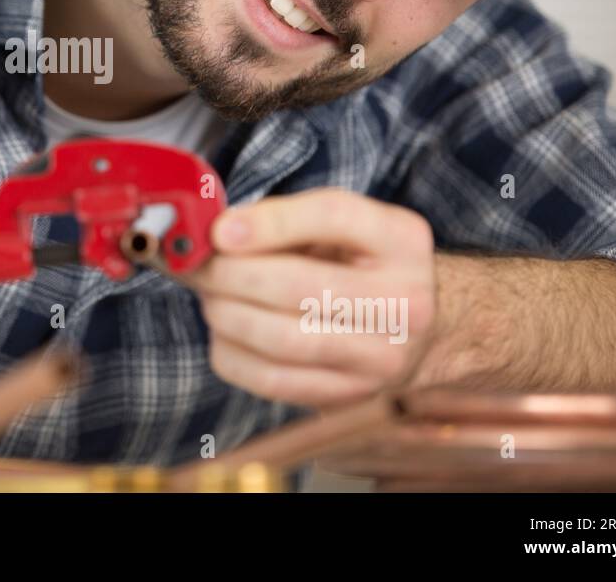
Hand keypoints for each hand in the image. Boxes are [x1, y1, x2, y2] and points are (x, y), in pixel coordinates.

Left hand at [184, 188, 436, 406]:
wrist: (419, 329)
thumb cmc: (361, 265)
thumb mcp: (343, 227)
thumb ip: (285, 219)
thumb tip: (214, 233)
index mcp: (401, 240)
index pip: (334, 218)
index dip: (270, 223)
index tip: (220, 231)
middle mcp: (404, 301)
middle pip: (299, 286)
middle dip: (230, 275)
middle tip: (196, 267)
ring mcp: (382, 357)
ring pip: (283, 339)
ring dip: (227, 315)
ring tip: (209, 298)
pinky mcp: (352, 396)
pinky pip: (274, 382)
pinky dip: (233, 355)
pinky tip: (223, 334)